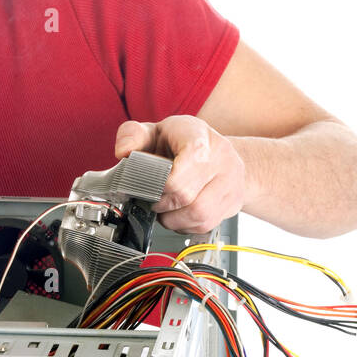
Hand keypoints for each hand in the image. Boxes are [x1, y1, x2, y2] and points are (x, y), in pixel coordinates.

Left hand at [114, 116, 245, 233]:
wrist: (219, 154)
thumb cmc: (182, 144)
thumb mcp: (155, 131)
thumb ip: (133, 135)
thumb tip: (124, 151)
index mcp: (199, 135)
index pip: (191, 157)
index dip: (164, 177)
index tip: (149, 182)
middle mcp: (221, 157)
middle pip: (187, 193)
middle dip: (161, 202)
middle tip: (150, 199)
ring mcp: (231, 181)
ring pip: (198, 214)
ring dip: (172, 218)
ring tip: (163, 209)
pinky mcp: (233, 203)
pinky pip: (205, 225)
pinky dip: (184, 226)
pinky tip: (177, 215)